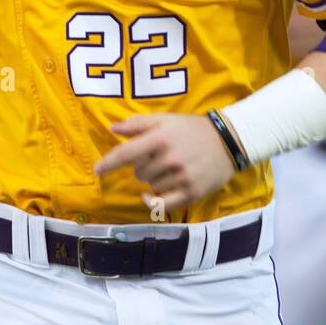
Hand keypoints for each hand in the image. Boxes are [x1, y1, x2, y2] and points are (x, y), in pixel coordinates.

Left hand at [95, 113, 234, 216]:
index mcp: (160, 139)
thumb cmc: (192, 129)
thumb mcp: (166, 119)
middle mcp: (169, 159)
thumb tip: (112, 128)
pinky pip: (162, 205)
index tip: (97, 170)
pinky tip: (148, 197)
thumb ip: (138, 124)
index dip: (108, 163)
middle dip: (143, 166)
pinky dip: (152, 202)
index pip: (125, 154)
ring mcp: (180, 177)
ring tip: (170, 168)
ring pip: (150, 186)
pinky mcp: (191, 192)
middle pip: (138, 172)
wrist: (228, 141)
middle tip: (159, 158)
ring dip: (154, 180)